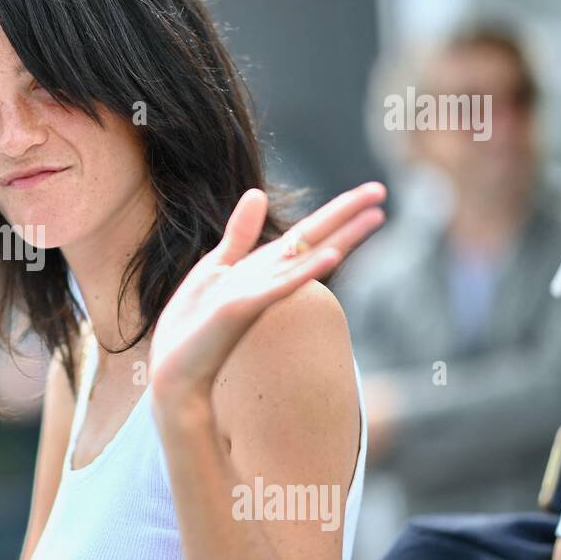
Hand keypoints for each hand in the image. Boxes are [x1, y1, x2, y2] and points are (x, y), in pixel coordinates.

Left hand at [149, 182, 386, 417]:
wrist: (178, 369)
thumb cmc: (195, 323)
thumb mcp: (217, 266)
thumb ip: (240, 232)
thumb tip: (258, 192)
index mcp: (265, 266)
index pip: (310, 233)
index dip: (338, 211)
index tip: (372, 192)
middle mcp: (271, 278)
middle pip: (317, 240)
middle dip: (349, 216)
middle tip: (383, 191)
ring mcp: (261, 293)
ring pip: (308, 259)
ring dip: (342, 238)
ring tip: (375, 216)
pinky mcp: (244, 307)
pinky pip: (280, 286)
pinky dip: (306, 271)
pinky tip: (332, 257)